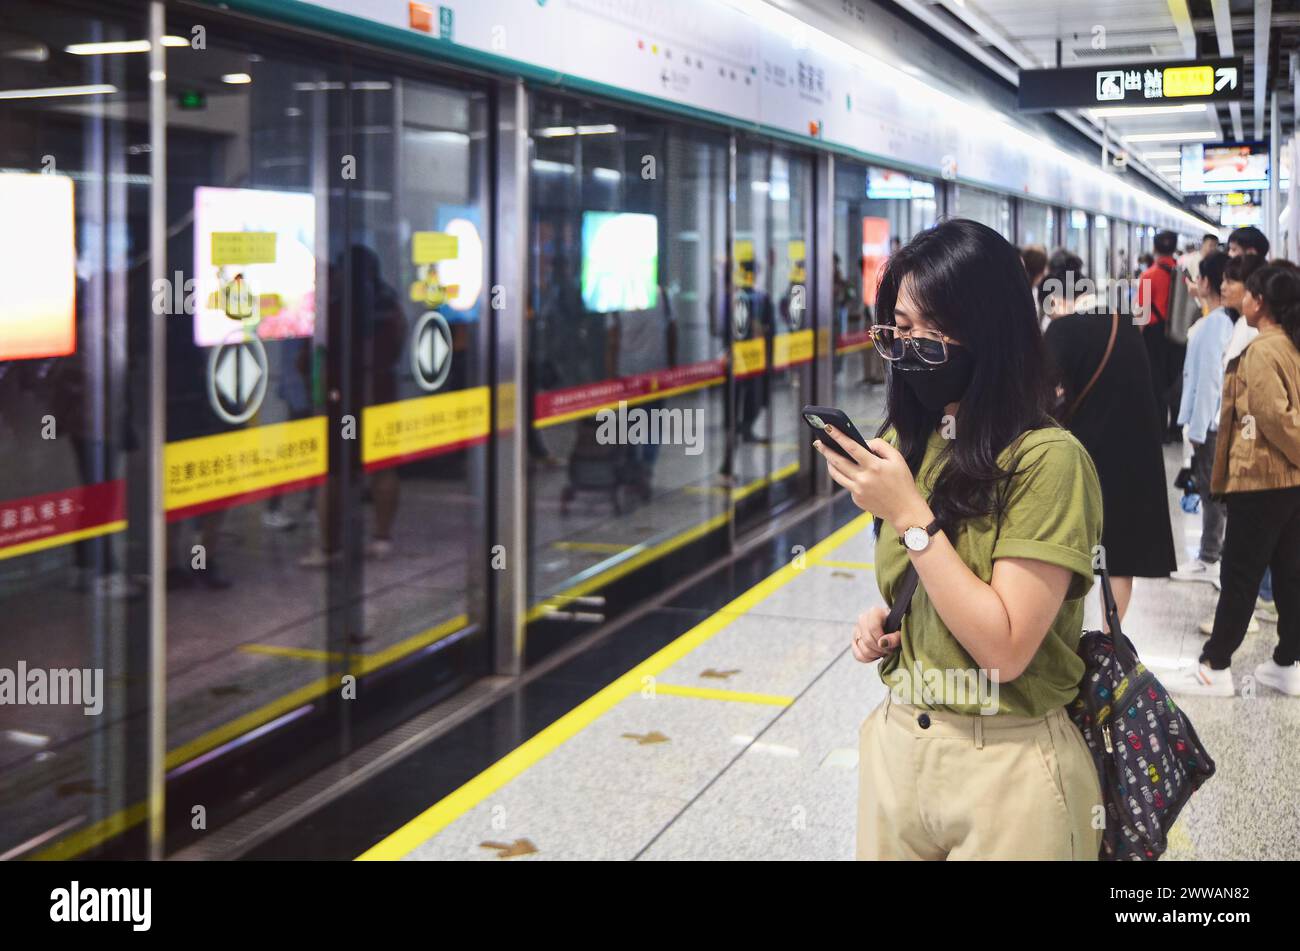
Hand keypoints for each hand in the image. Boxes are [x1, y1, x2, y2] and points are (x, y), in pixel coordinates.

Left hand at [814, 427, 930, 530]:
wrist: (905, 510)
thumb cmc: (902, 482)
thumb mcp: (897, 459)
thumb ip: (880, 446)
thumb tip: (863, 442)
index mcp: (874, 466)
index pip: (851, 447)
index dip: (838, 436)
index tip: (828, 427)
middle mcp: (863, 479)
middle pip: (837, 461)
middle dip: (825, 450)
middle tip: (818, 442)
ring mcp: (857, 490)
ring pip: (836, 474)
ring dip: (830, 463)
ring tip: (828, 455)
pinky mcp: (856, 499)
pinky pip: (847, 484)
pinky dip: (848, 477)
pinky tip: (852, 474)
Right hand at [851, 606, 897, 662]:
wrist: (896, 631)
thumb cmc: (901, 630)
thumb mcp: (902, 632)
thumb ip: (894, 638)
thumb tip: (882, 643)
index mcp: (875, 612)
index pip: (873, 627)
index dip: (881, 639)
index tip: (890, 645)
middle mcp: (863, 619)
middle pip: (867, 640)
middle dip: (880, 649)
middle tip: (890, 650)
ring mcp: (857, 630)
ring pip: (862, 648)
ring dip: (875, 654)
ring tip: (884, 651)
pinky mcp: (855, 640)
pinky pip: (858, 655)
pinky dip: (868, 658)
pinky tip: (876, 655)